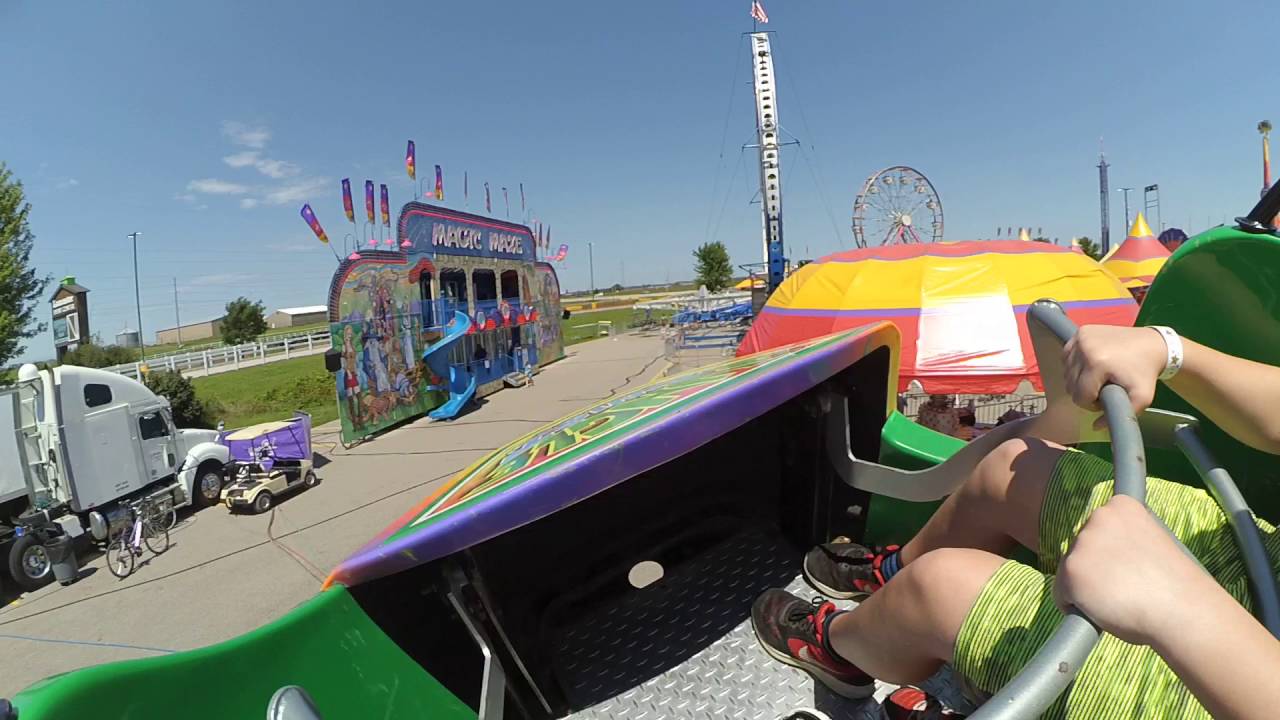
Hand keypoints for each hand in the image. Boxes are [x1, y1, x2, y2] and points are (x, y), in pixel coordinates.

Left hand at [1054, 495, 1212, 644]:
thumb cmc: (1177, 587)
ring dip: (1087, 588)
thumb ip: (1126, 541)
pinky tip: (1103, 613)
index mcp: (1122, 506)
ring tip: (1120, 601)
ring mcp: (1082, 543)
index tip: (1128, 565)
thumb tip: (1107, 557)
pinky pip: (1062, 595)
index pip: (1100, 528)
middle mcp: (1097, 517)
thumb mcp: (1153, 543)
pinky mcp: (1070, 570)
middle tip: (1126, 588)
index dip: (1112, 551)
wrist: (1183, 611)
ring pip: (1070, 571)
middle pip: (1082, 548)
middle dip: (1096, 569)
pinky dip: (1076, 607)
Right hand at [1063, 325, 1166, 413]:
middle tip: (1103, 388)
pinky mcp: (1080, 331)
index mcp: (1097, 363)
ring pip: (1066, 371)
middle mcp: (1084, 348)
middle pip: (1071, 384)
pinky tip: (1091, 366)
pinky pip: (1067, 356)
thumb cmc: (1146, 372)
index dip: (1091, 404)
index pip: (1080, 396)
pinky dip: (1075, 365)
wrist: (1153, 344)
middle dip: (1085, 392)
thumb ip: (1122, 415)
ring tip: (1098, 377)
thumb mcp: (1142, 397)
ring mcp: (1080, 338)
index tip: (1106, 399)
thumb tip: (1096, 426)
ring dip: (1079, 379)